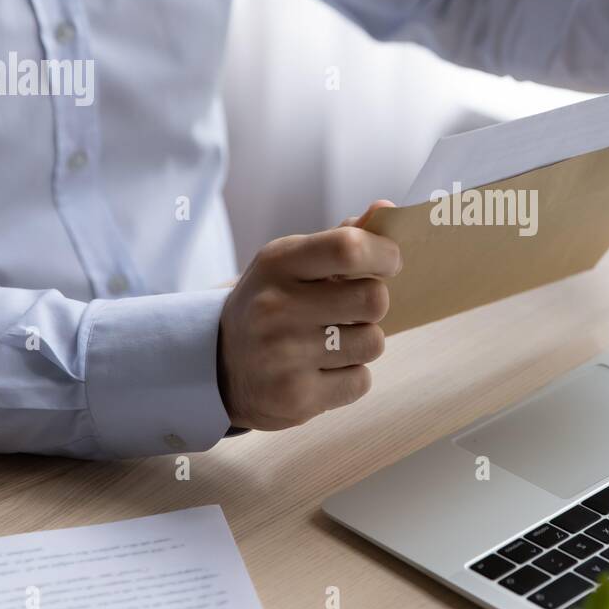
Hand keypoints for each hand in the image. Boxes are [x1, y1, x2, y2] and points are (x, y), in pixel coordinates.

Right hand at [217, 201, 398, 430]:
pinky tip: (323, 369)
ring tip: (334, 341)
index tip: (389, 262)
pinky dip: (351, 376)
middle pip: (373, 299)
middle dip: (374, 303)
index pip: (348, 248)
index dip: (384, 254)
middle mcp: (276, 308)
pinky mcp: (295, 398)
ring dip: (364, 342)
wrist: (218, 364)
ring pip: (373, 343)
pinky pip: (361, 381)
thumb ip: (340, 239)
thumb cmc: (273, 303)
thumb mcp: (292, 263)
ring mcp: (283, 356)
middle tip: (354, 308)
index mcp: (278, 263)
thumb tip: (386, 210)